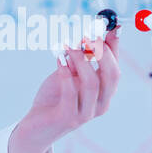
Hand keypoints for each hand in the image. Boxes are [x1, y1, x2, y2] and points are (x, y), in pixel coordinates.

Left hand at [8, 28, 121, 152]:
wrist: (35, 127)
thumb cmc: (55, 98)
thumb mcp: (70, 74)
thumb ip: (81, 59)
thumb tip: (90, 35)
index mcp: (105, 93)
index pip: (116, 67)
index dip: (114, 46)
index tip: (109, 25)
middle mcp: (101, 104)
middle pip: (112, 75)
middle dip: (102, 51)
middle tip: (88, 35)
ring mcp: (86, 114)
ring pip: (92, 82)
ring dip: (80, 59)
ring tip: (67, 46)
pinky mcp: (68, 118)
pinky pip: (70, 91)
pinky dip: (65, 72)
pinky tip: (59, 60)